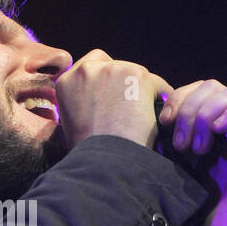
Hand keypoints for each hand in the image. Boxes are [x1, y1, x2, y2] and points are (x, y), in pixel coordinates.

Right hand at [54, 50, 173, 151]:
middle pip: (113, 64)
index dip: (104, 82)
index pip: (89, 67)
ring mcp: (112, 70)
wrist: (103, 161)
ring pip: (135, 73)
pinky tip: (159, 118)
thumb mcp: (71, 126)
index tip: (113, 97)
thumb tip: (97, 107)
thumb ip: (81, 106)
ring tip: (145, 116)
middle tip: (132, 105)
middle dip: (123, 83)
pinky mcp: (136, 75)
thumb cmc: (88, 153)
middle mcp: (86, 70)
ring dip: (140, 91)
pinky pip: (157, 84)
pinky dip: (160, 99)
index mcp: (66, 81)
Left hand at [158, 80, 226, 225]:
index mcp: (212, 125)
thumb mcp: (177, 163)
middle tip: (180, 142)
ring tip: (197, 148)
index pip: (199, 89)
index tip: (165, 121)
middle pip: (214, 87)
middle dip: (191, 108)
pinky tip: (218, 130)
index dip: (180, 97)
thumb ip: (174, 136)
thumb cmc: (198, 205)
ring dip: (208, 114)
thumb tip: (158, 113)